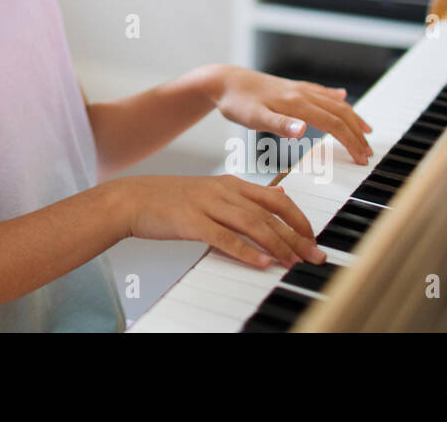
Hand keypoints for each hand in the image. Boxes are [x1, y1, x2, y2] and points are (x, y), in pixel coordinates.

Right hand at [119, 174, 326, 268]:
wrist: (132, 198)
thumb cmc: (170, 200)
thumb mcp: (209, 194)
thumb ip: (237, 203)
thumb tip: (267, 215)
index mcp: (230, 184)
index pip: (275, 198)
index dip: (298, 218)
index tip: (313, 237)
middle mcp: (223, 191)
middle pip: (269, 213)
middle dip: (296, 236)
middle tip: (314, 255)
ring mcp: (208, 205)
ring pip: (253, 224)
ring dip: (278, 244)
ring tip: (294, 261)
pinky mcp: (192, 222)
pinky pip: (225, 238)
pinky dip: (246, 251)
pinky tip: (262, 262)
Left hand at [213, 66, 373, 164]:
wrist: (224, 80)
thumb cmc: (237, 102)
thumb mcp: (254, 117)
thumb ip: (279, 125)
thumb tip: (303, 130)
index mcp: (296, 104)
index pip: (334, 124)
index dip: (350, 141)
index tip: (361, 158)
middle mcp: (302, 93)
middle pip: (340, 113)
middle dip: (357, 133)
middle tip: (367, 152)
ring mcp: (298, 89)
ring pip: (334, 102)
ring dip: (352, 117)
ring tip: (365, 130)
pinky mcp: (292, 87)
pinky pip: (321, 92)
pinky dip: (336, 99)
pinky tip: (342, 97)